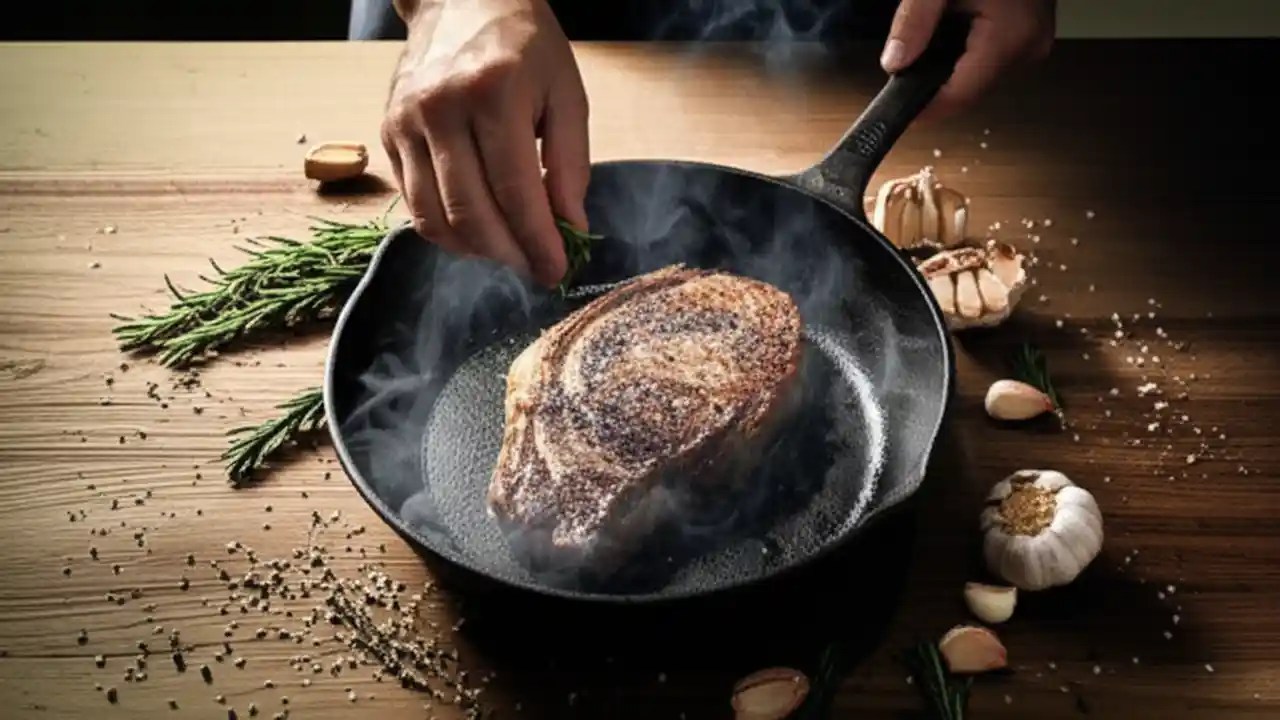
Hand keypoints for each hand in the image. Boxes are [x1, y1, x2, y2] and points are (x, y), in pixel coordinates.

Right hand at [383, 0, 588, 286]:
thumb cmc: (526, 46)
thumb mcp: (567, 95)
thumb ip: (571, 165)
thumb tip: (570, 229)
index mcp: (492, 93)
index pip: (514, 192)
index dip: (537, 242)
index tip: (557, 271)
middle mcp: (439, 109)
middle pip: (470, 214)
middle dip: (508, 254)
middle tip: (535, 267)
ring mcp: (404, 123)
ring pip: (434, 219)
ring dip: (475, 251)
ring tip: (508, 251)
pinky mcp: (386, 133)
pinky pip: (414, 204)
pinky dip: (448, 230)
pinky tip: (478, 228)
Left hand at [880, 0, 1054, 120]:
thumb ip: (915, 21)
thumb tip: (895, 64)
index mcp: (1010, 35)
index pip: (961, 95)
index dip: (925, 108)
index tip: (896, 111)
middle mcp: (1029, 46)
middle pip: (968, 88)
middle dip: (933, 77)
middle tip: (908, 50)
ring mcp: (1033, 42)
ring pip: (977, 74)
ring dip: (948, 62)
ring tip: (935, 26)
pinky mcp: (1030, 35)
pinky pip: (989, 57)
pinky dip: (964, 49)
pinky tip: (954, 24)